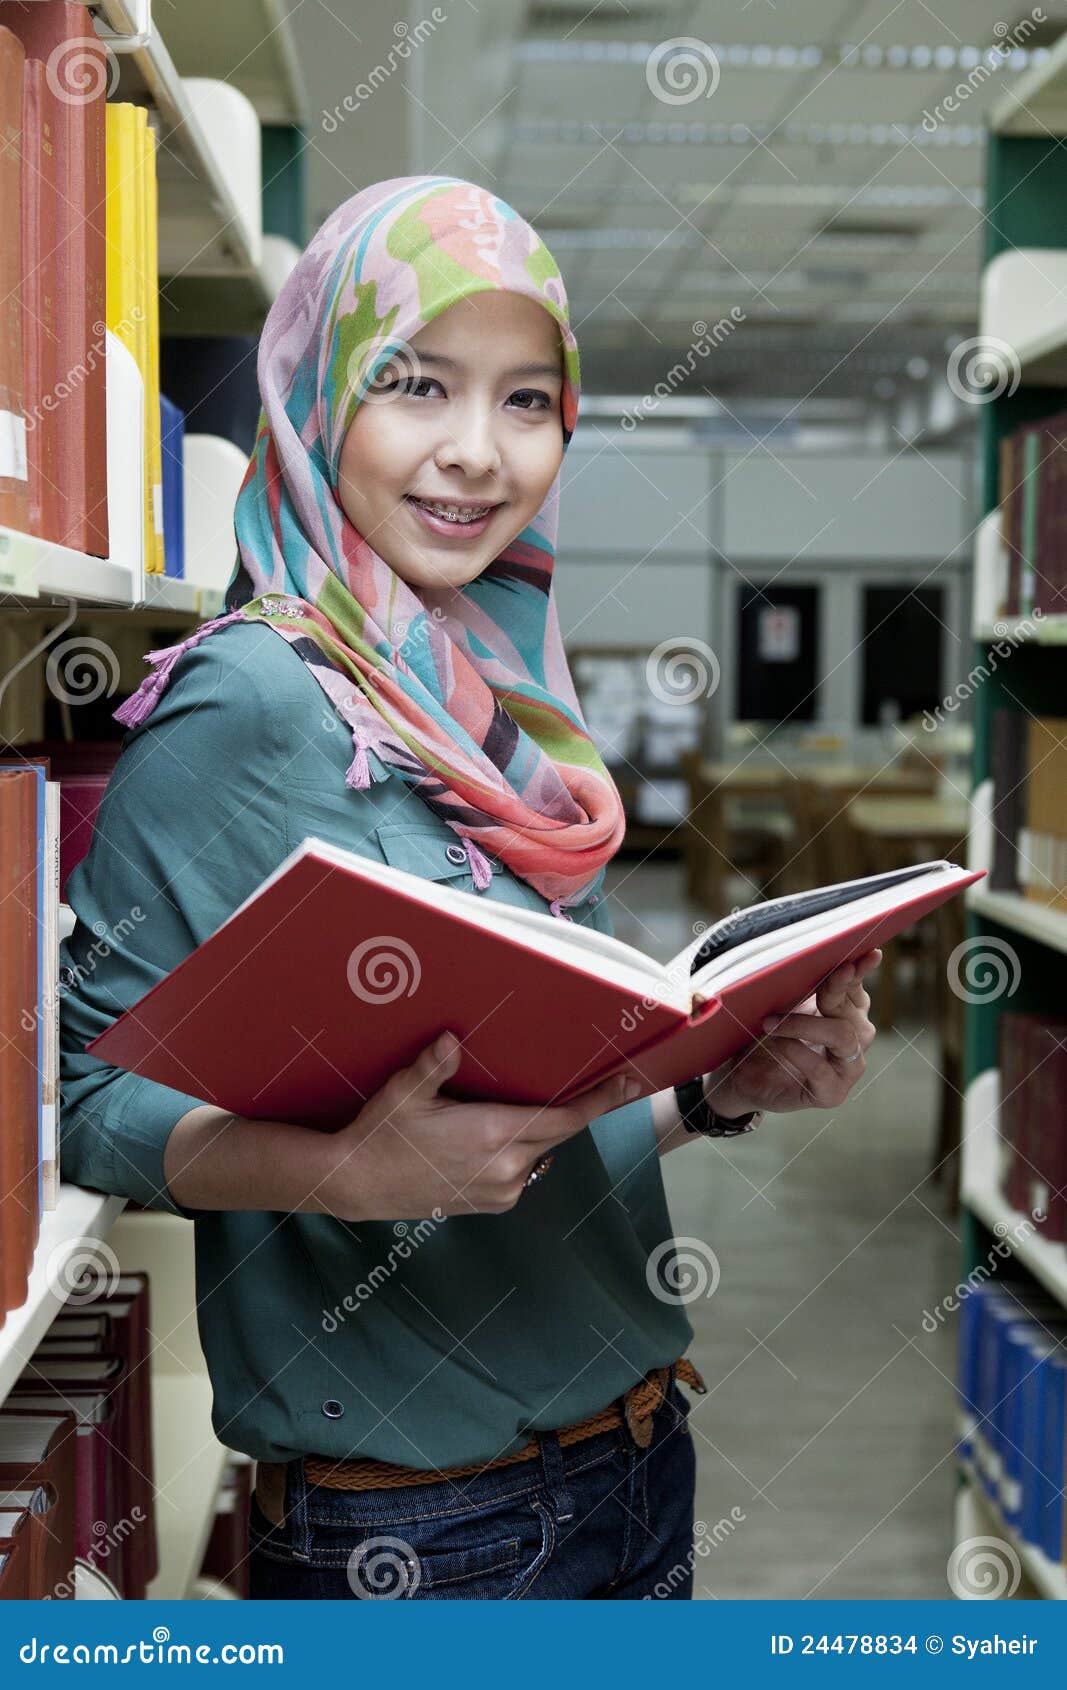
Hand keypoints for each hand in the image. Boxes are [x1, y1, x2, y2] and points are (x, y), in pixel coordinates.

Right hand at [314, 1030, 639, 1220]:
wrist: (357, 1184)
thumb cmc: (381, 1133)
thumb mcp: (404, 1092)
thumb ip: (433, 1065)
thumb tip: (453, 1039)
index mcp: (494, 1135)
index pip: (565, 1118)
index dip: (601, 1101)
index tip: (630, 1084)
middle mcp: (507, 1167)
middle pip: (559, 1132)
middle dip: (578, 1107)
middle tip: (601, 1079)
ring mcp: (502, 1190)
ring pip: (540, 1151)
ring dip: (540, 1129)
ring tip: (516, 1107)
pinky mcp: (493, 1203)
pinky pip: (523, 1171)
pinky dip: (522, 1150)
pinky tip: (498, 1135)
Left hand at [703, 948, 880, 1117]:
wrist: (742, 1075)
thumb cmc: (764, 1035)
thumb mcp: (781, 1005)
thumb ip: (800, 986)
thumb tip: (806, 959)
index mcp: (847, 1013)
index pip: (856, 989)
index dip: (857, 972)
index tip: (856, 956)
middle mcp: (854, 1040)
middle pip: (852, 1011)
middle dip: (834, 990)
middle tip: (809, 980)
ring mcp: (847, 1068)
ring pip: (843, 1036)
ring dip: (805, 1024)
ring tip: (771, 1021)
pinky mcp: (832, 1093)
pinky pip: (821, 1068)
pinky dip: (798, 1051)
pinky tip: (779, 1044)